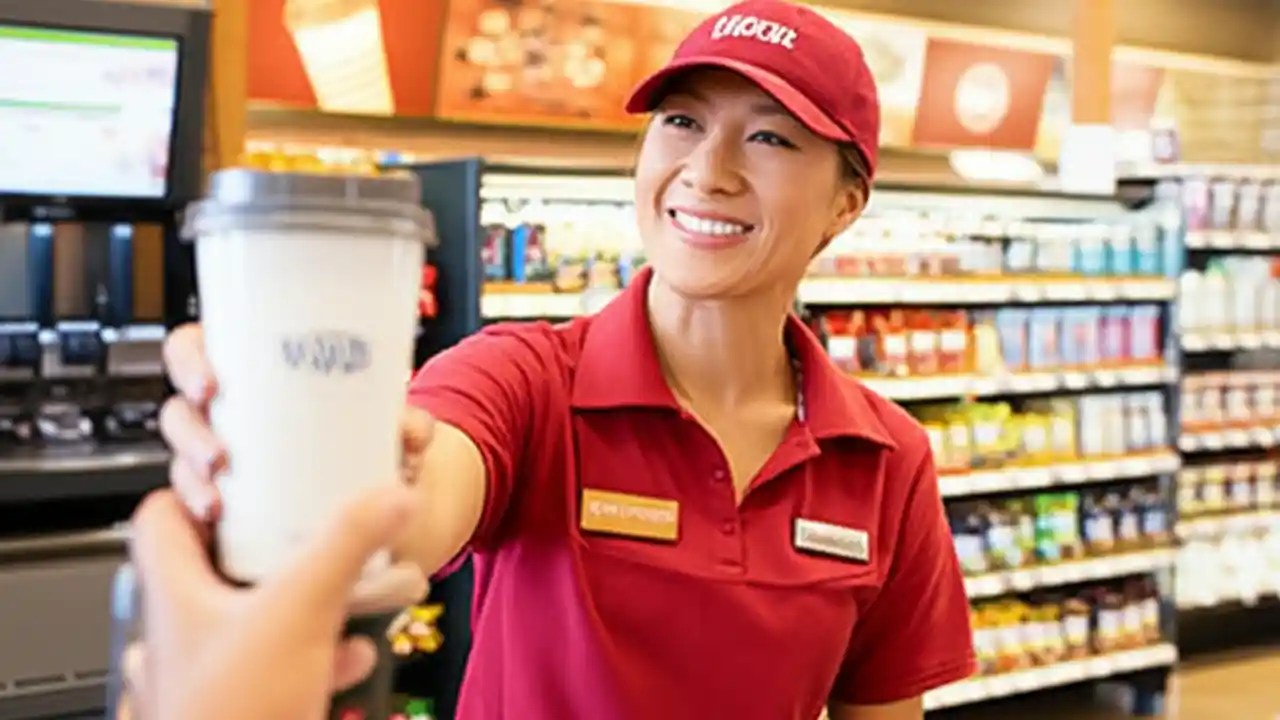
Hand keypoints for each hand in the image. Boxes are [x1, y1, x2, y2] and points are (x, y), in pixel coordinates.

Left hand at [122, 485, 425, 719]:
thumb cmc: (231, 717)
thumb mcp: (299, 611)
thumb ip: (345, 547)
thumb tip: (387, 497)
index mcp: (177, 593)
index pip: (163, 515)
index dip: (202, 487)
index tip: (248, 476)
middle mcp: (185, 631)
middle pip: (220, 562)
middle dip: (276, 547)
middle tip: (308, 529)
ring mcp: (211, 671)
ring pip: (254, 614)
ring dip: (304, 601)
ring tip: (344, 591)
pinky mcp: (242, 704)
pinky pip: (279, 662)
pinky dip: (318, 652)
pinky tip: (351, 654)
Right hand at [159, 324, 434, 523]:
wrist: (379, 510)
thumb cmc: (369, 448)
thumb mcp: (389, 433)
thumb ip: (407, 428)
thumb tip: (414, 431)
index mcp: (252, 378)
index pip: (195, 351)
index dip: (190, 362)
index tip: (212, 384)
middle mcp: (227, 418)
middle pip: (181, 412)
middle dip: (190, 435)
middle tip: (219, 456)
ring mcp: (217, 464)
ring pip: (181, 464)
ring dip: (190, 483)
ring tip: (217, 503)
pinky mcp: (219, 509)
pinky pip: (190, 512)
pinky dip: (198, 520)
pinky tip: (216, 527)